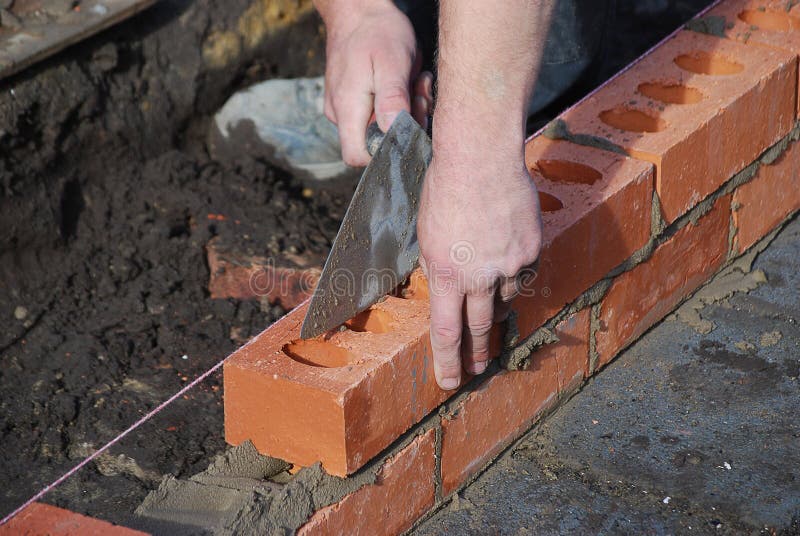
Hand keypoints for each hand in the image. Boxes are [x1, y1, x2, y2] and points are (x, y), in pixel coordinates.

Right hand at [316, 0, 432, 165]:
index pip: (358, 156)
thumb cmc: (377, 32)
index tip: (408, 128)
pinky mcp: (352, 102)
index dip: (385, 153)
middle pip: (373, 144)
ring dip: (405, 112)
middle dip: (404, 127)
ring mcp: (344, 108)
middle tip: (419, 95)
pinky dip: (398, 103)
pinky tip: (407, 83)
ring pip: (380, 129)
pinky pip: (378, 114)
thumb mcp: (393, 63)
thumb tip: (394, 134)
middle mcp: (340, 114)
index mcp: (347, 109)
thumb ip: (392, 100)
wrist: (359, 9)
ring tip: (415, 83)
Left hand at [417, 152, 542, 389]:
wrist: (481, 156)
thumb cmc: (444, 187)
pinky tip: (505, 257)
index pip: (445, 332)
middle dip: (477, 353)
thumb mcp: (425, 232)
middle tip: (478, 369)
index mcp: (446, 274)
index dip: (447, 362)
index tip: (449, 383)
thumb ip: (435, 265)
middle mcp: (479, 276)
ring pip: (504, 300)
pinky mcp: (532, 249)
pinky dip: (512, 272)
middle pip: (479, 327)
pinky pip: (522, 273)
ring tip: (488, 298)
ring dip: (495, 304)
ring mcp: (509, 264)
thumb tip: (441, 286)